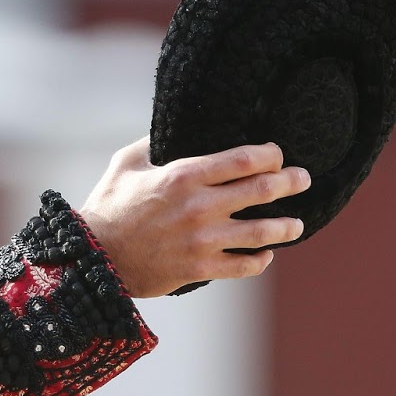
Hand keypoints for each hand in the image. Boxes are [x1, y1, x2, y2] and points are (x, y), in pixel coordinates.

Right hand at [80, 137, 309, 297]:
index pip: (245, 159)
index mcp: (184, 176)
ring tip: (296, 223)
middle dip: (291, 182)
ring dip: (287, 226)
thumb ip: (153, 142)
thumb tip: (172, 126)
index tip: (278, 154)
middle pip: (263, 190)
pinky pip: (245, 265)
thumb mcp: (125, 164)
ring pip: (264, 231)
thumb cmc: (108, 207)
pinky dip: (261, 259)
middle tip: (303, 179)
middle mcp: (200, 207)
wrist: (92, 258)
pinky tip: (266, 254)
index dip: (270, 154)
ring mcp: (204, 240)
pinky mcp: (201, 269)